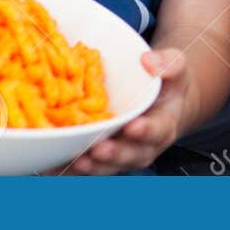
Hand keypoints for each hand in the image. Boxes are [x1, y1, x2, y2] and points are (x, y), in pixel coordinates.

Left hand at [57, 49, 187, 174]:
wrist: (162, 104)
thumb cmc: (167, 85)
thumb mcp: (175, 67)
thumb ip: (167, 63)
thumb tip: (147, 61)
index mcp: (164, 124)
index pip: (157, 130)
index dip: (146, 131)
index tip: (133, 126)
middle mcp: (144, 145)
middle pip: (131, 155)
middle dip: (114, 154)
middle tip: (98, 149)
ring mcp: (123, 154)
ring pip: (108, 166)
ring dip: (92, 166)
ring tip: (76, 160)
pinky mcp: (104, 157)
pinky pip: (88, 166)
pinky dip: (71, 168)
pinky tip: (54, 166)